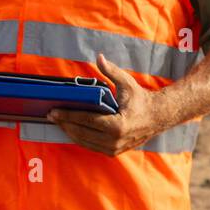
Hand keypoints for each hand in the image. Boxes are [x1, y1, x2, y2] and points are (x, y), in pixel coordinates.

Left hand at [45, 53, 171, 156]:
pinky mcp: (113, 152)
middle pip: (82, 133)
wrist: (158, 116)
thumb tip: (99, 57)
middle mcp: (115, 141)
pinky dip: (79, 138)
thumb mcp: (126, 83)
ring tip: (58, 122)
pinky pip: (91, 146)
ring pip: (84, 142)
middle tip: (51, 115)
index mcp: (118, 125)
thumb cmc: (141, 99)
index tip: (54, 111)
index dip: (68, 116)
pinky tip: (71, 129)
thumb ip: (111, 71)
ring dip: (69, 132)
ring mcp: (114, 149)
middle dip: (64, 124)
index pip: (86, 120)